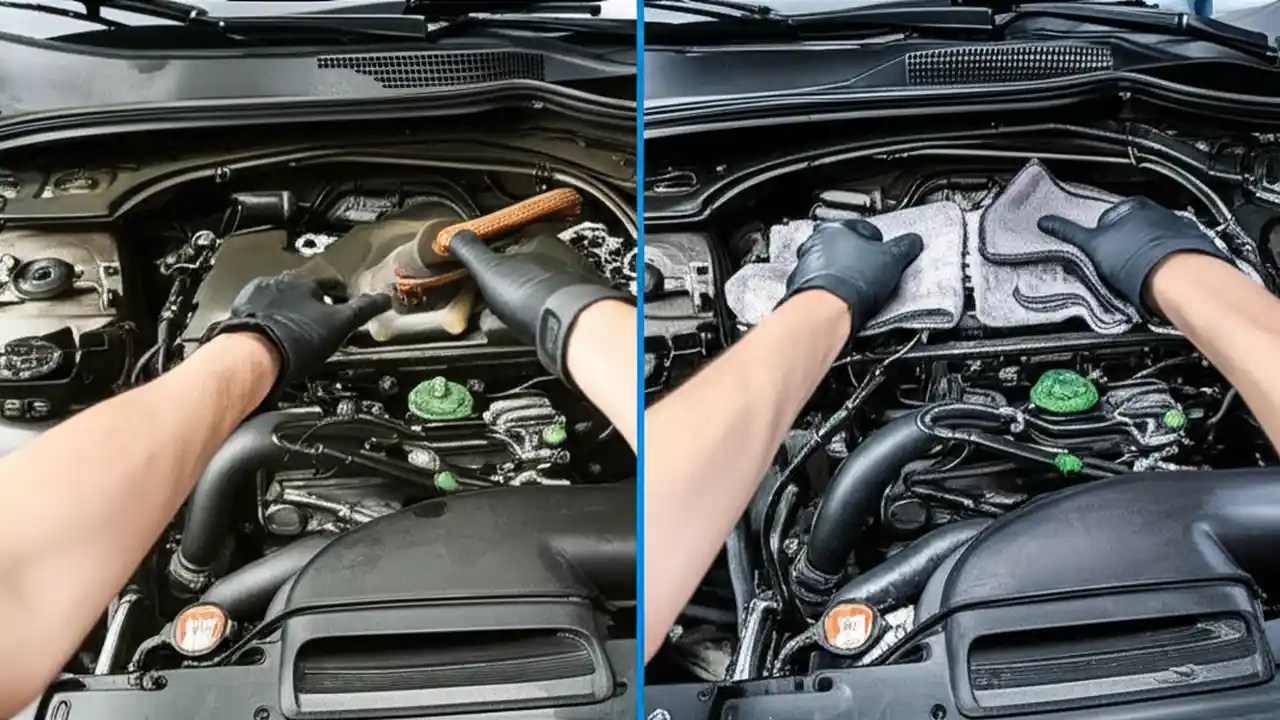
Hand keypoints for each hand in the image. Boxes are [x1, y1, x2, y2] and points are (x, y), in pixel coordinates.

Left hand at [203, 272, 389, 399]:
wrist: (255, 356)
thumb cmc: (300, 338)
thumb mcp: (341, 324)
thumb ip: (364, 309)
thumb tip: (385, 299)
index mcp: (304, 281)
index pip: (329, 283)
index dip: (339, 296)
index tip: (343, 305)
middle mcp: (278, 283)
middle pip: (301, 291)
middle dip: (311, 305)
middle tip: (319, 323)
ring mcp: (256, 298)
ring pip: (279, 302)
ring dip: (288, 312)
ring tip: (296, 333)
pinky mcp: (239, 314)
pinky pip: (258, 314)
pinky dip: (268, 322)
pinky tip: (273, 338)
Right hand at [449, 231, 628, 382]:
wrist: (570, 321)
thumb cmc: (532, 291)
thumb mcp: (489, 268)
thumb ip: (470, 251)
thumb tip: (453, 236)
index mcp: (540, 240)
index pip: (518, 240)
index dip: (502, 254)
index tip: (492, 265)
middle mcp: (564, 256)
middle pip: (536, 263)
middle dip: (520, 277)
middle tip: (503, 293)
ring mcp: (578, 281)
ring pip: (551, 285)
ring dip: (536, 296)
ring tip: (518, 313)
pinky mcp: (586, 307)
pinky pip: (562, 307)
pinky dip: (550, 314)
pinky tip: (539, 325)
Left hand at [782, 219, 922, 332]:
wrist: (825, 313)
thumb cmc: (852, 282)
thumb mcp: (891, 260)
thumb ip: (904, 247)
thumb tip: (913, 242)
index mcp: (836, 228)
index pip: (864, 229)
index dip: (880, 242)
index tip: (886, 253)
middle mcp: (815, 243)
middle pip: (844, 247)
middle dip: (858, 259)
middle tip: (872, 272)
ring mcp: (804, 266)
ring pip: (830, 266)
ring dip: (842, 274)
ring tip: (857, 289)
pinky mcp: (799, 289)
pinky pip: (819, 286)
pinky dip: (829, 291)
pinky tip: (841, 300)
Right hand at [1038, 197, 1229, 314]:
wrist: (1177, 278)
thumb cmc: (1134, 260)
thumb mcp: (1093, 246)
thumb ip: (1069, 232)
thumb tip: (1045, 221)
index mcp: (1132, 206)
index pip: (1109, 217)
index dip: (1102, 234)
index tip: (1102, 250)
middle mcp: (1157, 212)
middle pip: (1134, 227)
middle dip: (1126, 243)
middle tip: (1118, 264)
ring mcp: (1177, 228)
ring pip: (1154, 239)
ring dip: (1146, 252)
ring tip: (1139, 274)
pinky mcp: (1193, 246)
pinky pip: (1173, 251)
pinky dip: (1166, 261)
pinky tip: (1158, 277)